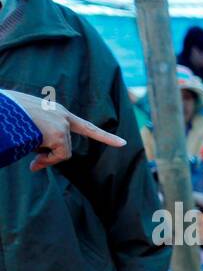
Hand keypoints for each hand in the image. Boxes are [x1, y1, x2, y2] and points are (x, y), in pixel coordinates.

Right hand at [0, 89, 125, 170]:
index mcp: (57, 111)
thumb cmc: (8, 113)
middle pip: (65, 146)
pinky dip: (48, 161)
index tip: (123, 144)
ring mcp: (62, 124)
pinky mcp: (58, 133)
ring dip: (46, 157)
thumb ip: (41, 135)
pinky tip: (33, 158)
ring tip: (27, 146)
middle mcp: (63, 116)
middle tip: (33, 164)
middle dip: (51, 156)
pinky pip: (59, 156)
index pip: (85, 126)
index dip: (104, 136)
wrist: (0, 107)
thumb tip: (39, 163)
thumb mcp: (28, 120)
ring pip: (62, 152)